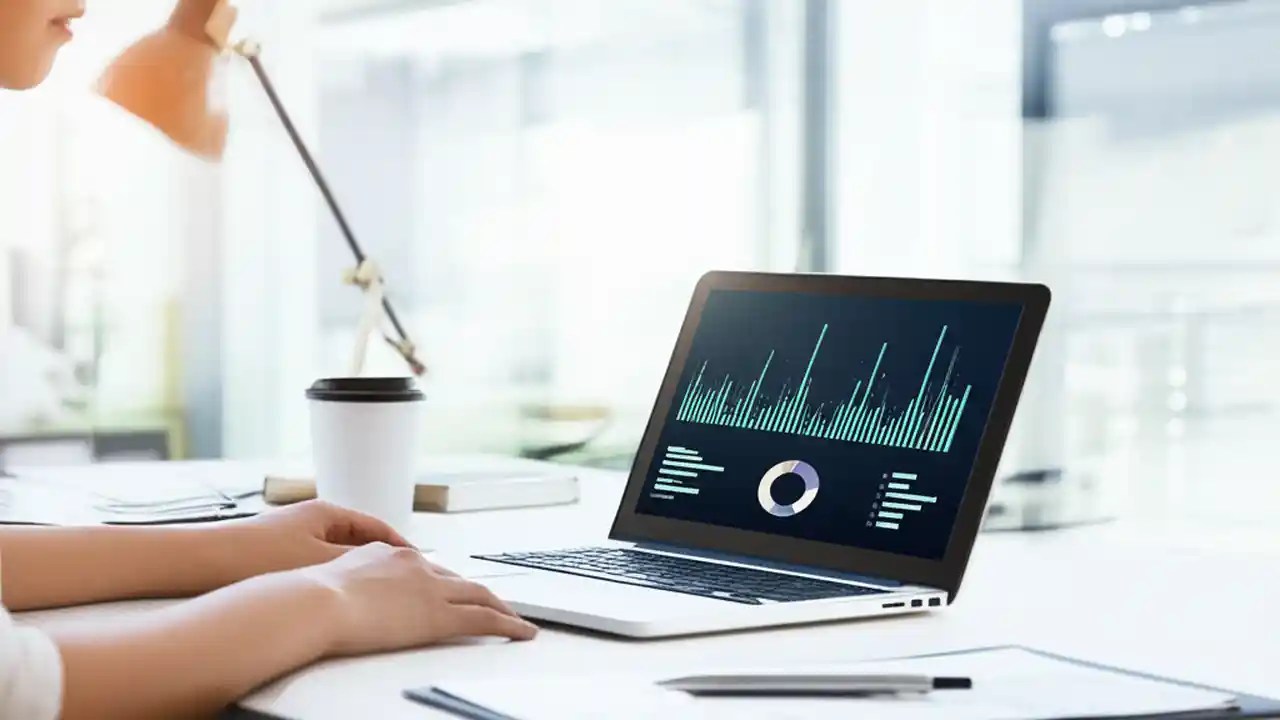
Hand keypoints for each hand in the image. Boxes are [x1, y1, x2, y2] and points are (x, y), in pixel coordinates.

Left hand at [210, 500, 456, 586]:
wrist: (204, 559)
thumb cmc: (256, 554)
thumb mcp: (319, 561)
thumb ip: (356, 563)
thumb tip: (388, 567)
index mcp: (327, 512)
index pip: (378, 526)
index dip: (402, 546)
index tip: (419, 564)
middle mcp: (312, 518)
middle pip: (359, 540)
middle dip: (380, 560)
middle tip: (400, 580)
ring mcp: (294, 535)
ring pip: (337, 555)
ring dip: (353, 571)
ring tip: (367, 592)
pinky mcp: (278, 553)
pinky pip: (317, 564)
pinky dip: (330, 578)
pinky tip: (330, 597)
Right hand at [305, 542, 538, 655]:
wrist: (314, 602)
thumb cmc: (307, 598)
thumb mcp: (327, 577)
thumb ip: (342, 580)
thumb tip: (336, 590)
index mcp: (388, 553)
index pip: (425, 569)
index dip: (443, 582)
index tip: (452, 591)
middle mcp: (415, 565)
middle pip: (458, 579)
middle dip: (478, 592)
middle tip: (497, 603)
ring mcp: (429, 588)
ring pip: (480, 595)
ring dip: (502, 608)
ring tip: (517, 619)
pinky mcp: (439, 615)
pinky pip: (484, 619)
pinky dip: (509, 624)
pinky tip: (522, 631)